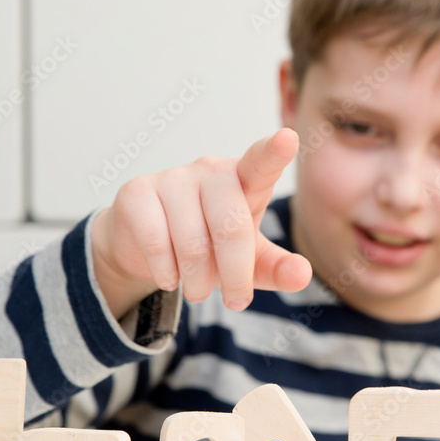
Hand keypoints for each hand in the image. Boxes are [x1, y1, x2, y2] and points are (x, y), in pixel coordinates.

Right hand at [91, 128, 311, 318]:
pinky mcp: (137, 192)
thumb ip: (278, 268)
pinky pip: (156, 243)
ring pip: (192, 243)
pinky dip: (167, 272)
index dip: (274, 152)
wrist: (146, 247)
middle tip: (235, 301)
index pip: (262, 163)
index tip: (289, 139)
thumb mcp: (250, 261)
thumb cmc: (211, 247)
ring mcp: (172, 177)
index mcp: (246, 181)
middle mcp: (211, 171)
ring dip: (197, 281)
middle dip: (235, 275)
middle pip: (231, 227)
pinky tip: (170, 276)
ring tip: (196, 290)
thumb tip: (302, 275)